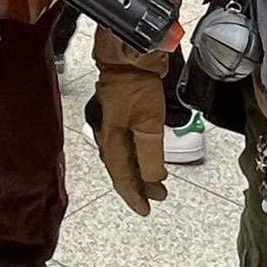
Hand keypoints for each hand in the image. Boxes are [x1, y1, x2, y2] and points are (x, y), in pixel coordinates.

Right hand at [91, 64, 167, 214]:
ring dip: (140, 171)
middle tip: (159, 196)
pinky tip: (146, 155)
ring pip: (124, 158)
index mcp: (111, 144)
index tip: (146, 209)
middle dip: (140, 185)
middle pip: (121, 170)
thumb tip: (153, 180)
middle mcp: (107, 137)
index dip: (134, 196)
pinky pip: (126, 144)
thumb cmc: (138, 90)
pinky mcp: (119, 114)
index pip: (122, 179)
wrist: (129, 56)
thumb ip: (149, 157)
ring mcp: (112, 125)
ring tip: (158, 180)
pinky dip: (137, 155)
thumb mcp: (149, 127)